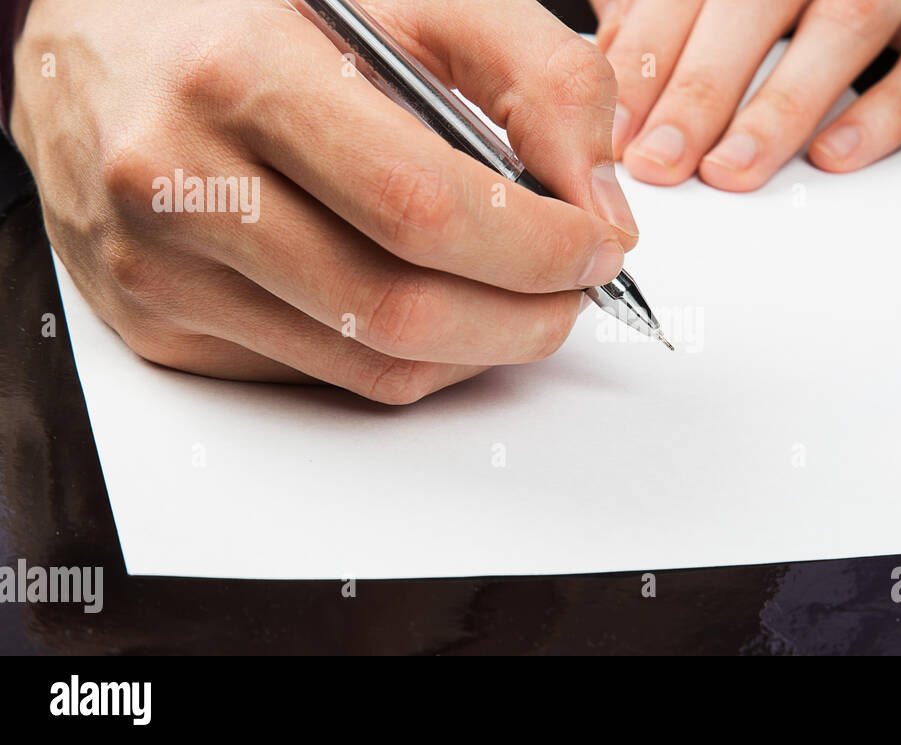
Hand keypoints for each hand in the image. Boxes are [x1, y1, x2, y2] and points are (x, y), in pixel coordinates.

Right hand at [10, 0, 637, 403]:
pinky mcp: (159, 329)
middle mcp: (177, 186)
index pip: (422, 210)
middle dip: (526, 317)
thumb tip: (597, 201)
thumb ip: (536, 75)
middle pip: (397, 310)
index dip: (538, 247)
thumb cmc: (256, 10)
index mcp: (238, 77)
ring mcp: (159, 273)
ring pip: (368, 366)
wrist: (98, 43)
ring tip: (519, 296)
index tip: (599, 246)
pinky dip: (407, 357)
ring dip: (480, 348)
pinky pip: (322, 380)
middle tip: (577, 289)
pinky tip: (431, 302)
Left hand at [592, 0, 900, 190]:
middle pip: (755, 5)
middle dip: (698, 88)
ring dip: (780, 106)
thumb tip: (608, 44)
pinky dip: (885, 113)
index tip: (613, 130)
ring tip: (731, 170)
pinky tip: (835, 157)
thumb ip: (690, 6)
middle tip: (658, 162)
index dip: (647, 58)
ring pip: (844, 29)